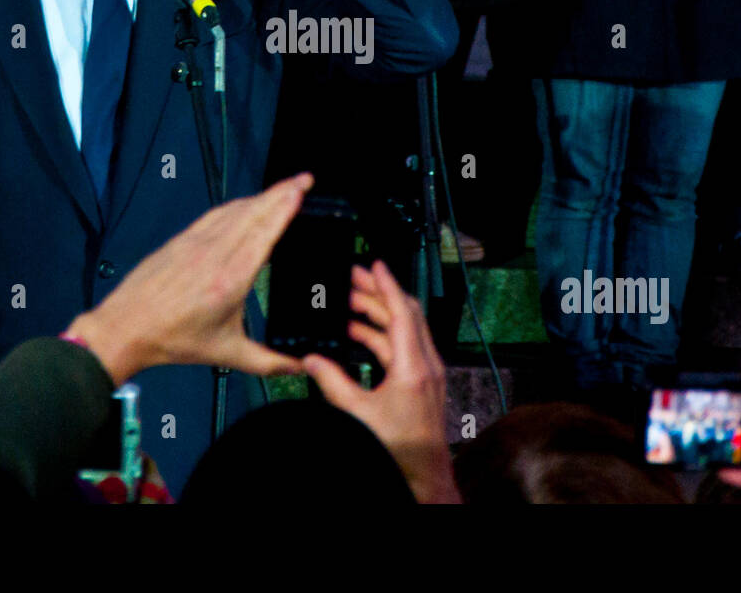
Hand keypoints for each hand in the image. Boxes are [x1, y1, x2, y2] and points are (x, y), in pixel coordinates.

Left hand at [62, 174, 314, 384]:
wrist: (127, 327)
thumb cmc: (173, 340)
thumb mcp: (227, 354)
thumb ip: (269, 362)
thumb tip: (300, 366)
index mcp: (230, 279)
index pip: (264, 233)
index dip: (284, 208)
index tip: (300, 190)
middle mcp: (215, 254)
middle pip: (254, 213)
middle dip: (281, 192)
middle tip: (304, 180)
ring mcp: (197, 243)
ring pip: (235, 210)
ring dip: (261, 196)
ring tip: (283, 188)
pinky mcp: (182, 240)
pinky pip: (215, 214)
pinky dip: (236, 205)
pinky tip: (246, 203)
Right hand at [303, 261, 459, 503]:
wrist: (424, 476)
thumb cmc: (400, 450)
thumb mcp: (358, 413)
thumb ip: (332, 382)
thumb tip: (312, 360)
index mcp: (413, 367)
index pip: (402, 311)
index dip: (386, 284)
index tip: (374, 264)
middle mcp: (426, 364)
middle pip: (405, 314)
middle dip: (379, 293)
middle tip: (354, 278)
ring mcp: (428, 372)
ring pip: (405, 329)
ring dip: (379, 314)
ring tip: (351, 304)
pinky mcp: (424, 382)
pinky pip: (404, 347)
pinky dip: (382, 336)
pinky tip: (360, 335)